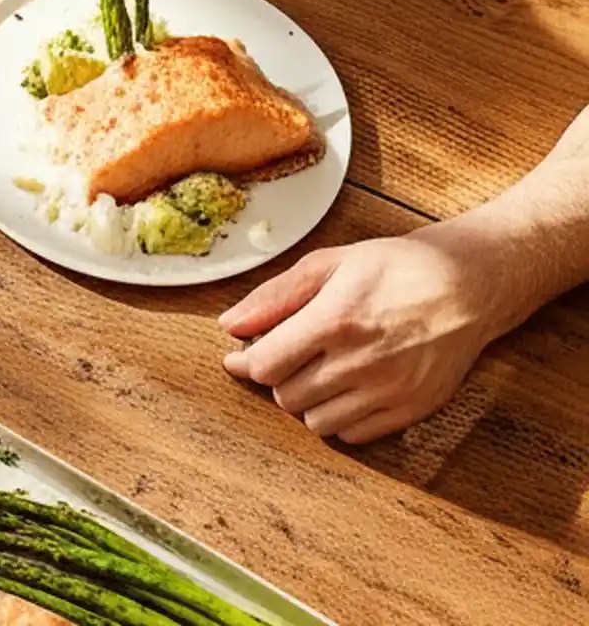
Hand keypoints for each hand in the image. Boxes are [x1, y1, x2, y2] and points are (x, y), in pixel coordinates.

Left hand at [219, 226, 507, 443]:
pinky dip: (341, 417)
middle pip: (286, 397)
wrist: (469, 284)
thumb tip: (230, 326)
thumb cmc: (397, 267)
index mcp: (336, 320)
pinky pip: (353, 435)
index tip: (245, 355)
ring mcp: (390, 389)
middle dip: (281, 377)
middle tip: (294, 355)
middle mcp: (362, 361)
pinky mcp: (412, 409)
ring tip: (323, 370)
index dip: (248, 361)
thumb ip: (274, 296)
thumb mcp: (330, 263)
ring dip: (308, 401)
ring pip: (316, 422)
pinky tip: (349, 388)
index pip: (265, 366)